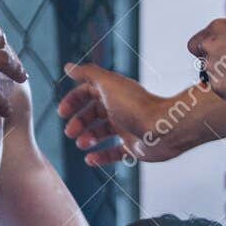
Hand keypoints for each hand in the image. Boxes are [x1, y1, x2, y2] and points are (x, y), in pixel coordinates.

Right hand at [59, 62, 191, 165]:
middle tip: (70, 132)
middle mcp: (119, 108)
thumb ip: (87, 74)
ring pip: (101, 133)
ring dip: (87, 138)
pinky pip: (113, 152)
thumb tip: (68, 66)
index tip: (62, 112)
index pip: (88, 92)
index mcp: (113, 92)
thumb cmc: (137, 106)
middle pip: (92, 113)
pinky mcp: (133, 147)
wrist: (163, 129)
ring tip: (81, 143)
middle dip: (79, 122)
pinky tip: (90, 159)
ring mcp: (126, 128)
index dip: (73, 101)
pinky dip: (100, 156)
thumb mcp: (108, 84)